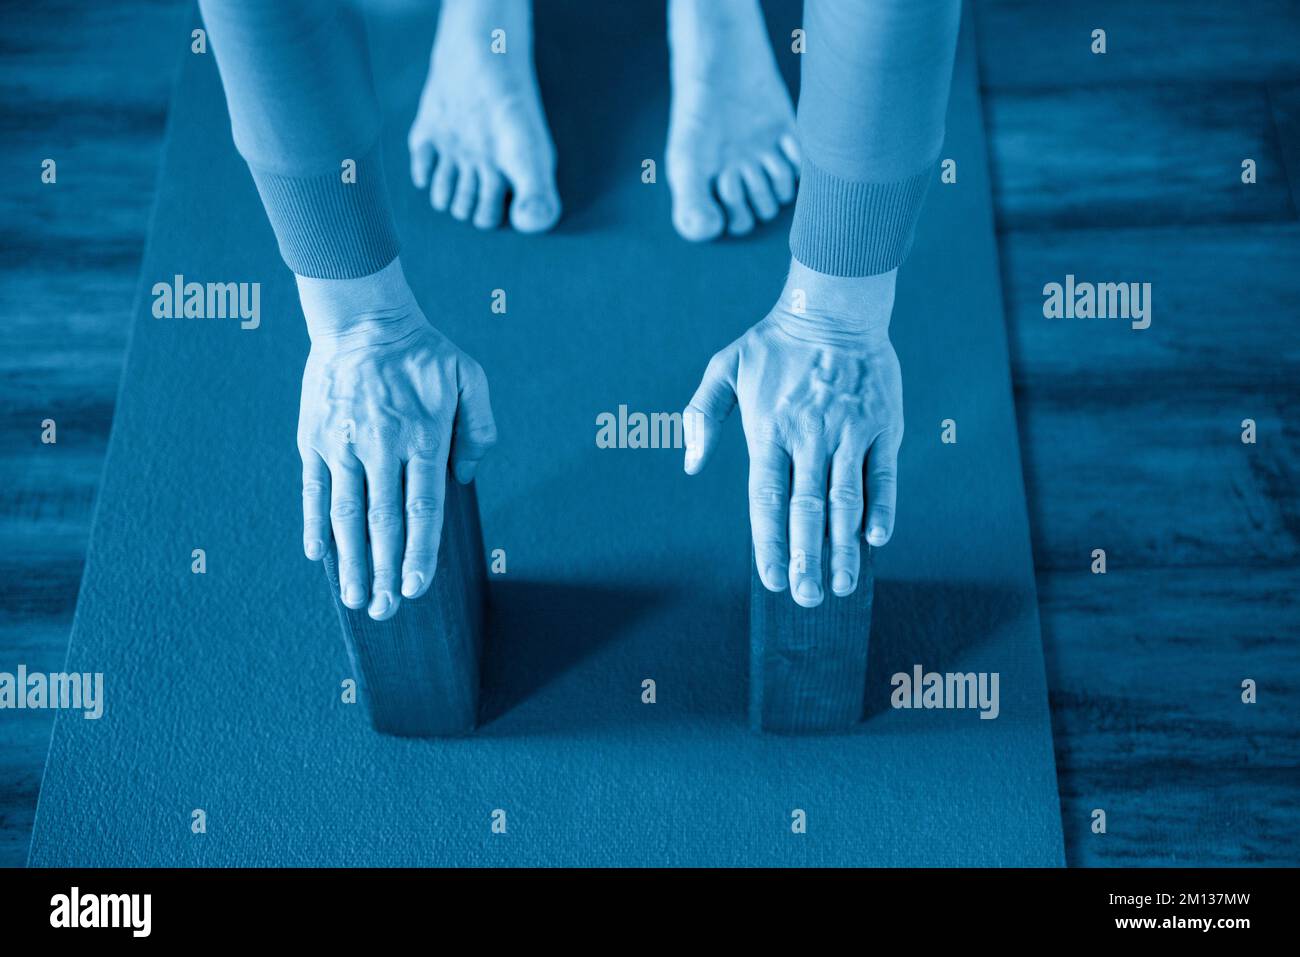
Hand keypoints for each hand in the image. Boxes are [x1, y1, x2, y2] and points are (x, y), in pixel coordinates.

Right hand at [296, 260, 496, 620]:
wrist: (361, 317)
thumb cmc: (423, 352)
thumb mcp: (470, 378)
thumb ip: (479, 428)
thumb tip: (465, 478)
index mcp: (422, 436)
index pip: (422, 509)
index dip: (419, 553)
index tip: (415, 589)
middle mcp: (381, 445)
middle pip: (384, 522)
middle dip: (384, 571)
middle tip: (384, 611)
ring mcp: (343, 443)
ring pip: (347, 514)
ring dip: (350, 560)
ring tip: (354, 597)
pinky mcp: (314, 438)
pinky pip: (313, 489)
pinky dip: (314, 524)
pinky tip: (319, 555)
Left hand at [683, 259, 902, 607]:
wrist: (835, 302)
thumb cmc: (774, 341)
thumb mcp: (725, 367)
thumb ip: (703, 416)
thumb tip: (688, 465)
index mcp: (769, 428)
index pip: (767, 497)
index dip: (769, 541)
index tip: (770, 578)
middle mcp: (808, 434)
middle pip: (806, 508)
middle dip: (806, 557)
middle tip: (806, 598)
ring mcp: (849, 430)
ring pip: (844, 498)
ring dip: (843, 545)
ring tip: (841, 585)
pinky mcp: (883, 423)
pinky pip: (882, 473)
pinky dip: (881, 506)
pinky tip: (876, 540)